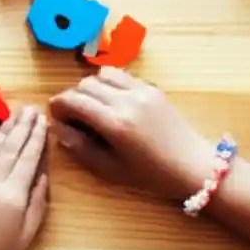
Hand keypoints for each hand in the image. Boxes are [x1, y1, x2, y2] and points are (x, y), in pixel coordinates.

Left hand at [0, 107, 49, 249]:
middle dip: (22, 126)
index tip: (43, 120)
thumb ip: (37, 201)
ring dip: (4, 129)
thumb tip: (42, 174)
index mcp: (11, 195)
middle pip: (10, 146)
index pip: (27, 157)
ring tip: (15, 115)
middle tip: (31, 109)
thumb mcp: (27, 234)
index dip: (36, 137)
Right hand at [49, 67, 215, 198]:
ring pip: (102, 74)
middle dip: (72, 97)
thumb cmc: (151, 175)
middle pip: (85, 84)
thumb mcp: (111, 170)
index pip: (73, 100)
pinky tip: (112, 101)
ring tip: (93, 106)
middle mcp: (126, 100)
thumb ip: (81, 148)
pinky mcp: (152, 88)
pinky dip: (109, 83)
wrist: (193, 166)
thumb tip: (57, 128)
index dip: (58, 106)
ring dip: (91, 87)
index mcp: (115, 123)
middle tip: (73, 116)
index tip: (56, 116)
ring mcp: (141, 90)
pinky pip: (122, 75)